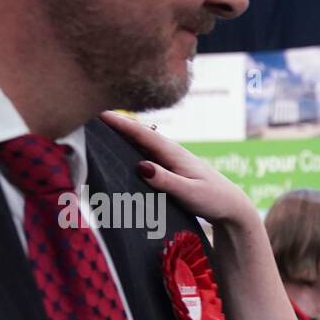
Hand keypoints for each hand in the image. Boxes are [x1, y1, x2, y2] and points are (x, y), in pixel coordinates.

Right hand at [99, 111, 259, 232]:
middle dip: (115, 123)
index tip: (97, 113)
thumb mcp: (189, 192)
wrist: (232, 207)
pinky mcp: (171, 168)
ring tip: (96, 125)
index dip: (120, 123)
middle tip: (87, 112)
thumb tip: (140, 166)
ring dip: (121, 134)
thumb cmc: (213, 200)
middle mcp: (171, 151)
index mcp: (174, 153)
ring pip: (142, 143)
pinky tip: (119, 147)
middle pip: (138, 134)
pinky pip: (146, 153)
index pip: (142, 134)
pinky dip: (131, 147)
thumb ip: (166, 181)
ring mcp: (171, 159)